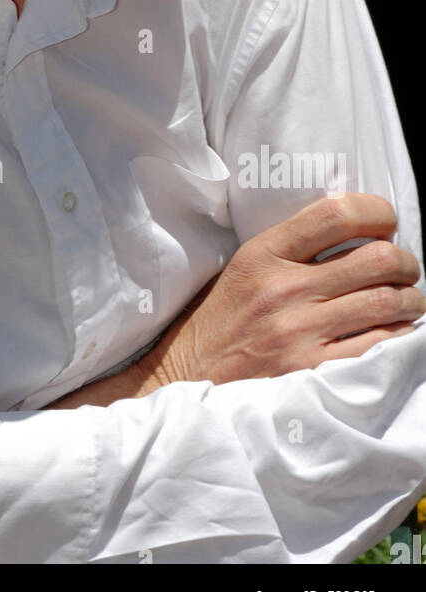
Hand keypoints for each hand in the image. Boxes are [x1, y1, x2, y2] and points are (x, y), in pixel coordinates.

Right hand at [142, 193, 423, 386]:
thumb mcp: (245, 268)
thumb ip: (292, 248)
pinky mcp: (311, 372)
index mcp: (264, 253)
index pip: (336, 213)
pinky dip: (401, 337)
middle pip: (377, 258)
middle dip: (405, 262)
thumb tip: (359, 233)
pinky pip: (380, 346)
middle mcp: (283, 288)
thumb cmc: (222, 321)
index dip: (377, 212)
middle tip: (404, 269)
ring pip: (388, 302)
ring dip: (411, 300)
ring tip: (407, 302)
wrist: (187, 379)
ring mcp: (299, 333)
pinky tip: (395, 334)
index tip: (385, 223)